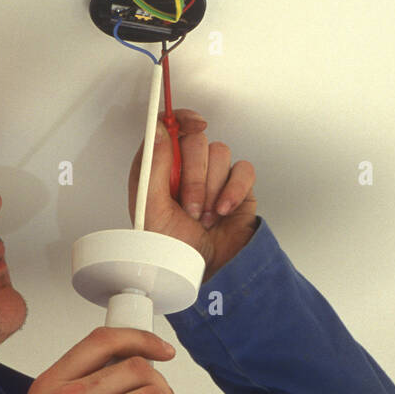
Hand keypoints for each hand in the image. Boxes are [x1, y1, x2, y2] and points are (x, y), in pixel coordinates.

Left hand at [127, 108, 257, 278]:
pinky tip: (223, 211)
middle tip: (190, 208)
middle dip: (194, 177)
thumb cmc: (172, 251)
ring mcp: (213, 177)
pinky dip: (233, 191)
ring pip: (220, 153)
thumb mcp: (152, 210)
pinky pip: (242, 169)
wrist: (204, 274)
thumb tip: (159, 130)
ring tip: (204, 217)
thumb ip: (153, 167)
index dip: (179, 119)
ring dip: (212, 190)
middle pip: (196, 141)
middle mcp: (184, 169)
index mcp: (158, 171)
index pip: (167, 128)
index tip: (192, 125)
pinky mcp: (238, 187)